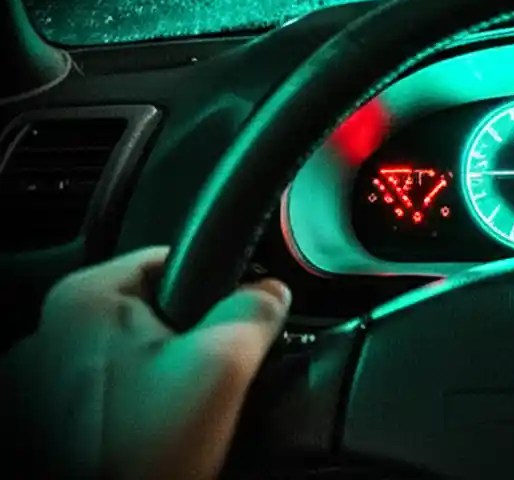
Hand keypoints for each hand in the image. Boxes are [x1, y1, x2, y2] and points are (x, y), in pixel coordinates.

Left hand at [1, 247, 289, 478]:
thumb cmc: (134, 453)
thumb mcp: (222, 369)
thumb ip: (254, 314)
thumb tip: (271, 293)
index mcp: (84, 298)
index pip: (172, 258)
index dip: (217, 288)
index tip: (232, 325)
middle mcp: (50, 332)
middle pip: (154, 313)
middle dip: (189, 342)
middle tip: (205, 383)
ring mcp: (42, 383)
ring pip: (133, 359)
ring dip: (162, 381)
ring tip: (177, 417)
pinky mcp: (51, 421)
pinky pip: (113, 397)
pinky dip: (136, 411)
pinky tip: (149, 438)